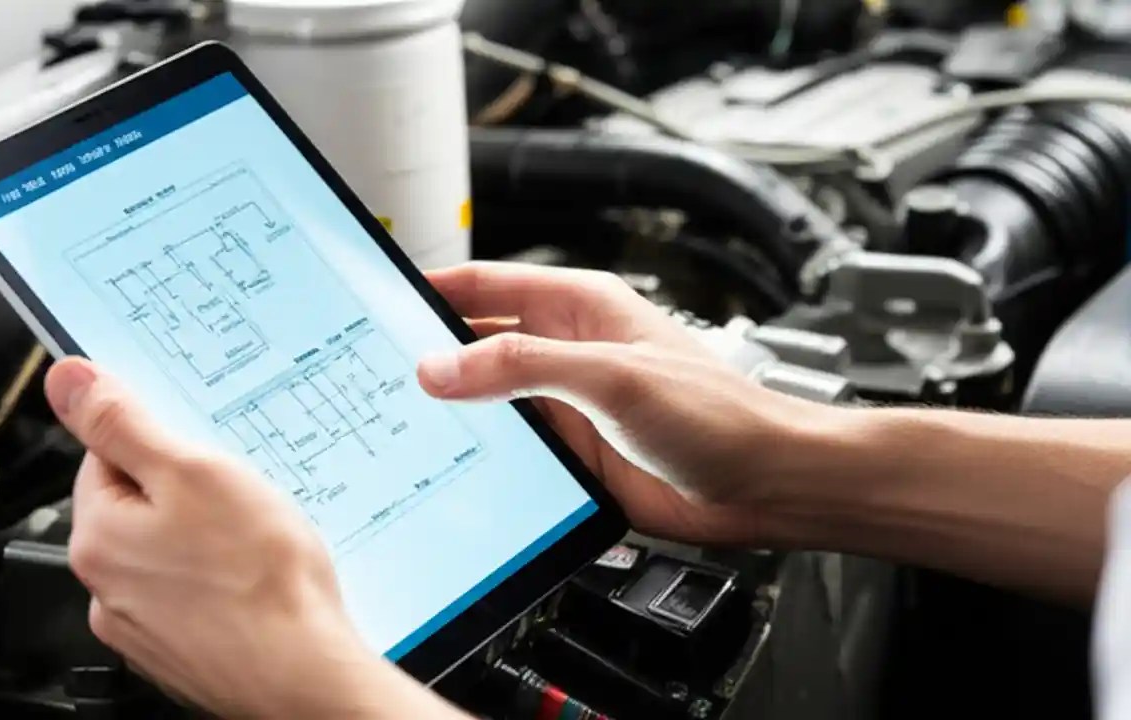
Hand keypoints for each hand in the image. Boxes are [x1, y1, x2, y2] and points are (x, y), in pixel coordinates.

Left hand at [45, 358, 466, 719]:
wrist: (305, 673)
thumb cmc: (259, 579)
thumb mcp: (195, 471)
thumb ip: (125, 424)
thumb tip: (68, 379)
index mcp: (98, 537)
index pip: (106, 458)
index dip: (160, 444)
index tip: (200, 448)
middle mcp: (106, 589)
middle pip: (138, 507)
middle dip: (187, 493)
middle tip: (239, 494)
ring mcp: (143, 628)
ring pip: (168, 553)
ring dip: (204, 539)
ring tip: (254, 540)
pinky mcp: (181, 653)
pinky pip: (192, 595)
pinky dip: (219, 581)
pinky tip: (255, 578)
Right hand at [417, 262, 834, 545]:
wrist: (761, 485)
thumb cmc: (718, 414)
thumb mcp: (612, 377)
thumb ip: (523, 367)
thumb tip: (443, 364)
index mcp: (580, 307)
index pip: (485, 284)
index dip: (430, 289)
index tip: (379, 300)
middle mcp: (568, 350)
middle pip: (476, 341)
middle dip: (429, 351)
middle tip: (372, 365)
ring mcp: (567, 402)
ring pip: (487, 394)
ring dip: (451, 403)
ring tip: (394, 413)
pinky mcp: (571, 450)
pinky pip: (507, 441)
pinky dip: (475, 446)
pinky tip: (446, 458)